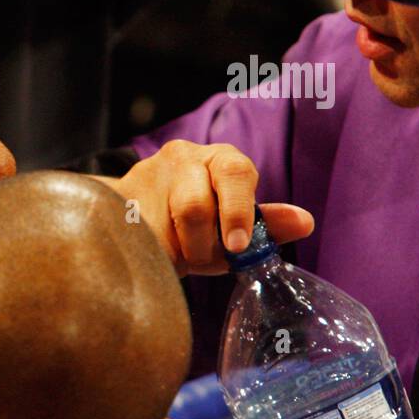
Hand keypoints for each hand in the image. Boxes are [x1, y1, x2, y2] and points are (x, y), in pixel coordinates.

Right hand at [105, 139, 313, 275]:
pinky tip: (146, 252)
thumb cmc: (197, 224)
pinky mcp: (113, 195)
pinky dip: (143, 252)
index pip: (236, 173)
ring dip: (171, 252)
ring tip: (173, 257)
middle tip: (199, 262)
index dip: (237, 213)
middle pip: (194, 206)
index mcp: (221, 160)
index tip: (236, 246)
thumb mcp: (234, 226)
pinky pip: (130, 232)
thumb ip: (265, 226)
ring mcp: (145, 173)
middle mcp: (183, 157)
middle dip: (200, 244)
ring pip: (161, 224)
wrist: (132, 214)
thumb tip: (305, 222)